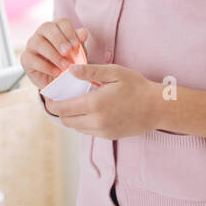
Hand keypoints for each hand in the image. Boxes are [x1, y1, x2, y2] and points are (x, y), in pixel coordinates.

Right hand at [21, 19, 88, 90]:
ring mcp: (32, 44)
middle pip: (47, 27)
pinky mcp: (25, 58)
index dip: (69, 32)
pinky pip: (32, 59)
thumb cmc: (67, 63)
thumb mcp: (77, 54)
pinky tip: (56, 72)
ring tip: (65, 66)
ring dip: (53, 54)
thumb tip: (84, 32)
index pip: (62, 22)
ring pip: (38, 42)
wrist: (58, 82)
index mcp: (57, 28)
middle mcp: (42, 33)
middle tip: (68, 52)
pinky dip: (45, 66)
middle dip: (58, 39)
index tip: (76, 46)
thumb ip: (79, 43)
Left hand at [42, 63, 160, 138]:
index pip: (63, 108)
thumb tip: (70, 70)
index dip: (52, 104)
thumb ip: (91, 72)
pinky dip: (84, 123)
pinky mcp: (109, 136)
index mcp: (95, 104)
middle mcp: (97, 121)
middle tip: (60, 100)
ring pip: (77, 128)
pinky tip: (89, 111)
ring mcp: (103, 131)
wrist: (157, 108)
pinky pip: (89, 131)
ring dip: (72, 117)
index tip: (48, 98)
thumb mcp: (114, 73)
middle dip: (60, 111)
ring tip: (75, 104)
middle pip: (67, 120)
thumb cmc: (137, 86)